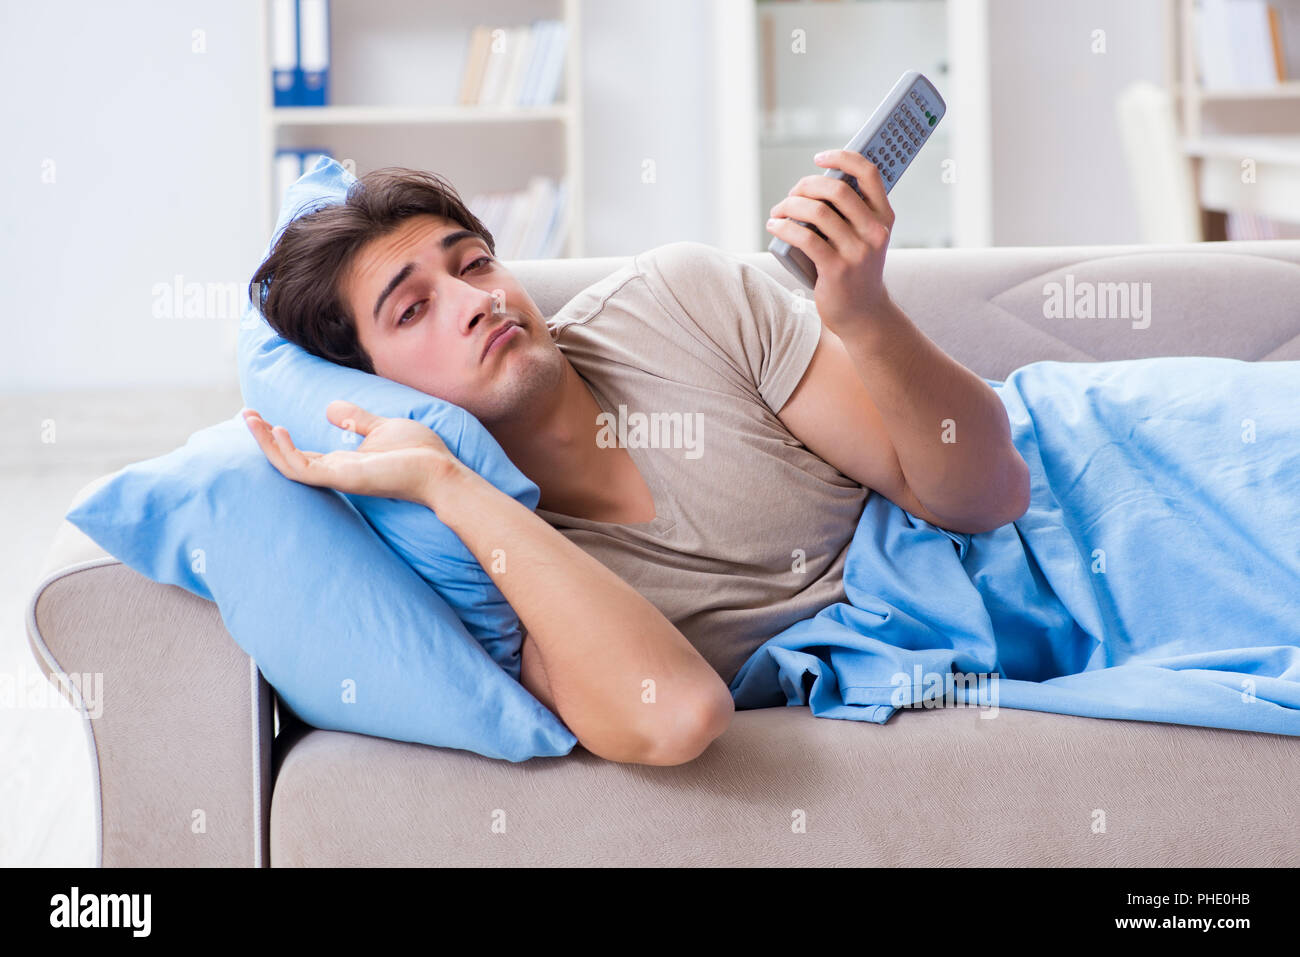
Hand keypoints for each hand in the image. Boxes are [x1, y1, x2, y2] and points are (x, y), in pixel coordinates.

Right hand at [241, 400, 460, 506]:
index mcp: (343, 462)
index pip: (301, 452)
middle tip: (245, 415)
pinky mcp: (344, 478)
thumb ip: (355, 420)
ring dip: (267, 443)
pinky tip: (277, 430)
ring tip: (251, 419)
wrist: (441, 470)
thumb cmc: (418, 454)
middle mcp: (336, 472)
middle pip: (288, 459)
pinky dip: (287, 453)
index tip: (260, 416)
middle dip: (264, 439)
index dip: (278, 437)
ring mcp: (338, 477)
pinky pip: (305, 470)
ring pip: (289, 466)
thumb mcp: (381, 427)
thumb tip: (330, 408)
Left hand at [765, 148, 895, 335]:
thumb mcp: (864, 238)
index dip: (842, 158)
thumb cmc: (855, 269)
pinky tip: (774, 227)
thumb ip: (850, 213)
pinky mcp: (837, 270)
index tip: (819, 158)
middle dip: (806, 185)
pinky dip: (784, 227)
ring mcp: (857, 252)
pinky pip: (805, 238)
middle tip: (791, 194)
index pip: (869, 173)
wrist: (862, 313)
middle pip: (836, 189)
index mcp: (884, 217)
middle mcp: (875, 232)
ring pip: (817, 212)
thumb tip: (813, 184)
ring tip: (777, 212)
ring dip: (789, 206)